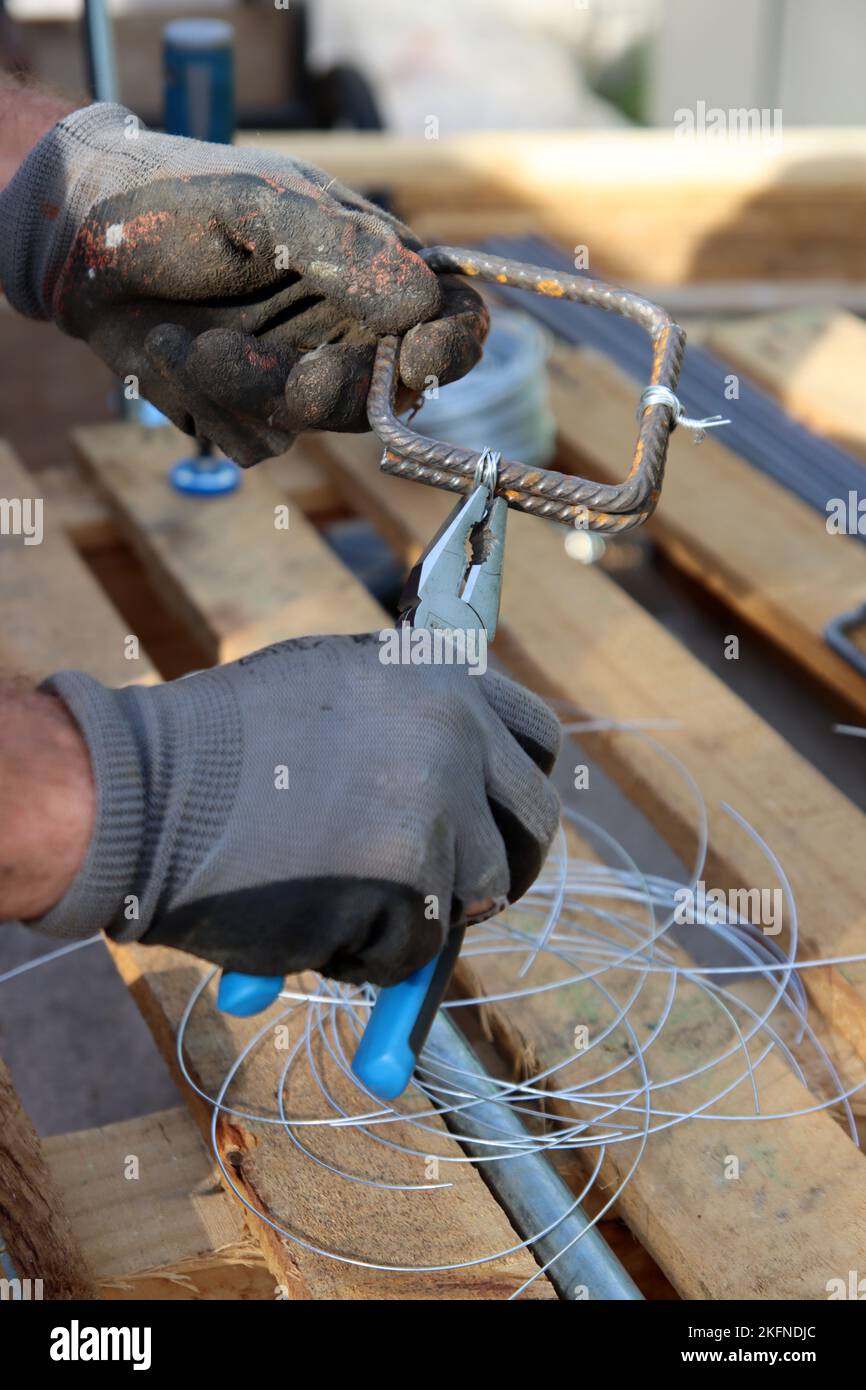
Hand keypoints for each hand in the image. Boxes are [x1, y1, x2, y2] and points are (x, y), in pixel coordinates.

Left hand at [0, 103, 487, 464]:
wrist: (80, 244)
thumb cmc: (175, 202)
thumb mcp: (263, 207)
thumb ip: (346, 251)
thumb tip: (424, 302)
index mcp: (373, 267)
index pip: (454, 317)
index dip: (453, 349)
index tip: (416, 363)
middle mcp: (349, 327)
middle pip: (386, 395)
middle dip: (321, 388)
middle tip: (252, 361)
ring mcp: (301, 373)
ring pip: (313, 426)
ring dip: (243, 390)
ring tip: (185, 340)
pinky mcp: (251, 412)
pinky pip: (257, 443)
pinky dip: (208, 407)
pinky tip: (173, 357)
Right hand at [31, 635, 560, 986]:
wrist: (138, 792)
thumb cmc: (219, 750)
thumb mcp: (335, 692)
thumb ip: (411, 726)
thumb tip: (472, 793)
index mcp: (440, 675)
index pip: (538, 741)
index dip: (518, 796)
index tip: (499, 828)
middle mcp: (453, 730)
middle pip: (533, 828)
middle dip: (497, 871)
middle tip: (453, 897)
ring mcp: (434, 807)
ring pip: (473, 897)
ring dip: (417, 914)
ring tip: (333, 892)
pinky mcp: (405, 884)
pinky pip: (416, 953)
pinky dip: (367, 956)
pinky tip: (303, 916)